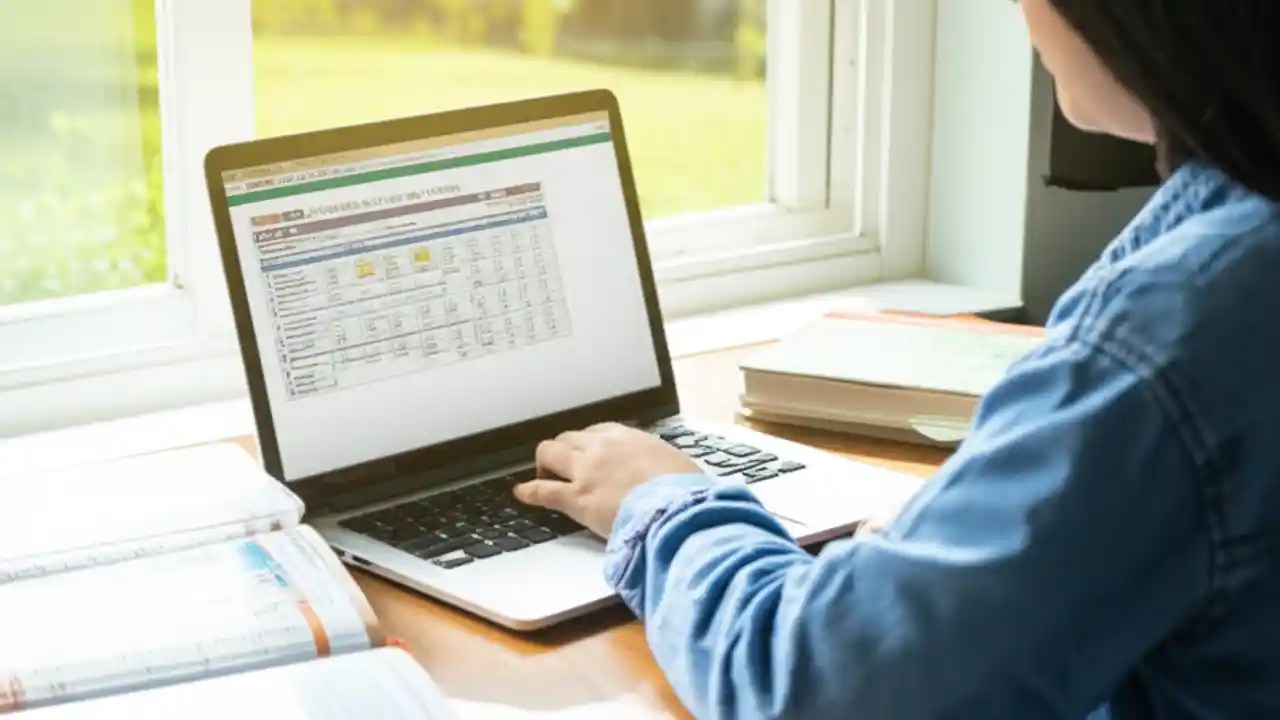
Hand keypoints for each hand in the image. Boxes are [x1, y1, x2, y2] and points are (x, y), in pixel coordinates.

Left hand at [513, 423, 700, 536]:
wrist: (676, 508)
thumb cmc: (684, 491)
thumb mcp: (678, 466)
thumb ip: (662, 466)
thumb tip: (669, 476)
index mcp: (630, 438)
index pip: (598, 431)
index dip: (588, 442)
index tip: (587, 449)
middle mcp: (603, 448)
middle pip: (569, 438)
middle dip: (563, 449)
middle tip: (563, 464)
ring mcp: (587, 471)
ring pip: (549, 454)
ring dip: (545, 463)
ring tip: (543, 475)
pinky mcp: (577, 498)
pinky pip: (543, 490)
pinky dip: (529, 491)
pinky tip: (522, 493)